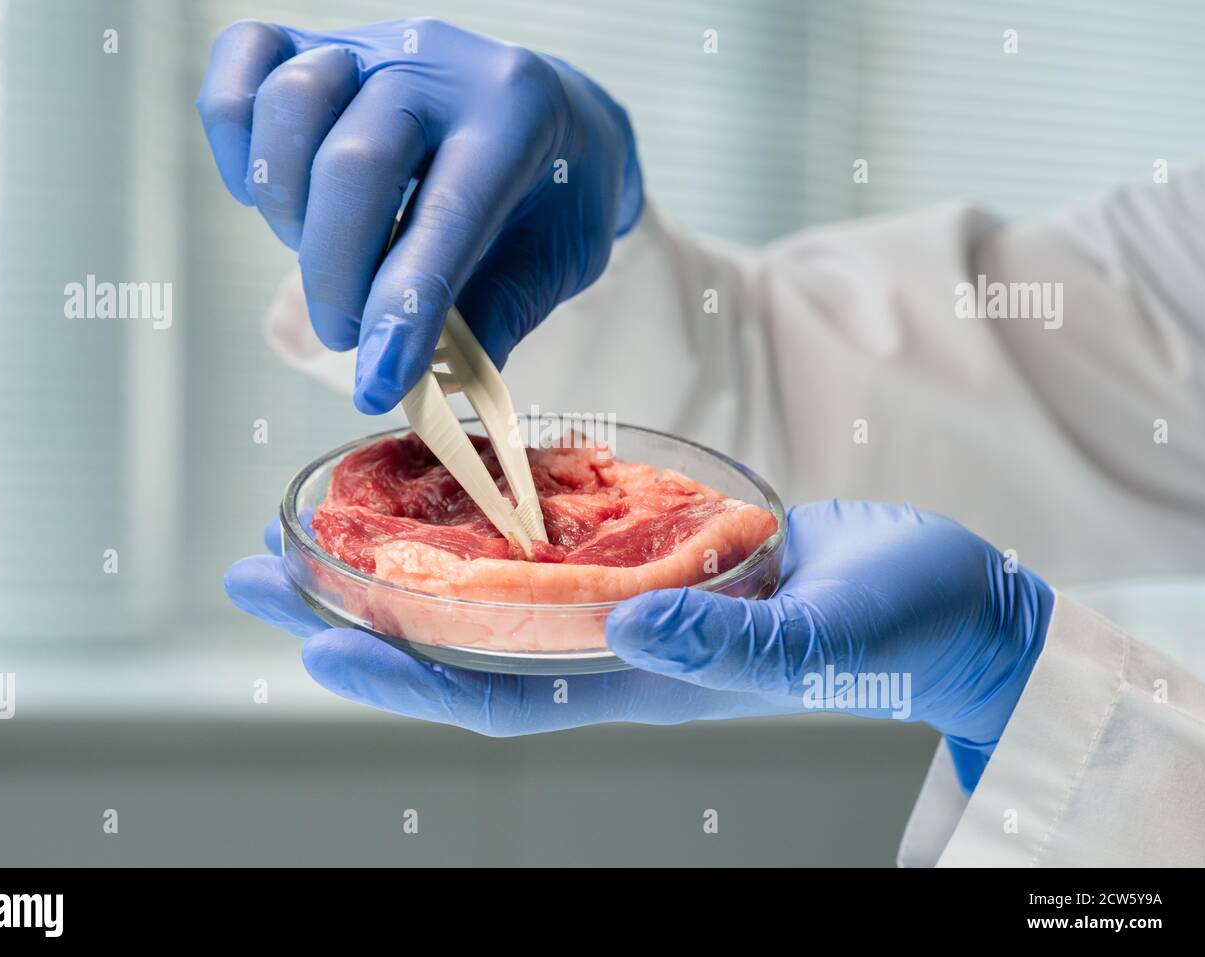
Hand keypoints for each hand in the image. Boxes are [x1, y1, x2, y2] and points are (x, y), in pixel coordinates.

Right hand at [196, 17, 642, 412]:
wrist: (555, 113)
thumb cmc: (554, 193)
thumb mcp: (558, 260)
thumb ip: (500, 313)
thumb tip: (429, 383)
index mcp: (517, 113)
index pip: (449, 214)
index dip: (404, 308)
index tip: (379, 382)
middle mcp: (439, 63)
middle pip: (355, 161)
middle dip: (339, 276)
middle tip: (349, 335)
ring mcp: (371, 42)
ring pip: (291, 106)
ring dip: (291, 210)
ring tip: (328, 255)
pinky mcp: (314, 40)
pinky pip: (244, 64)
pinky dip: (239, 140)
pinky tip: (278, 196)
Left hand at [225, 501, 1052, 788]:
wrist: (946, 595)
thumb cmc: (899, 625)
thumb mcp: (822, 633)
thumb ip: (729, 637)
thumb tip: (629, 627)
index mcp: (646, 680)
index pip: (497, 695)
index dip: (404, 680)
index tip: (312, 647)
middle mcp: (618, 644)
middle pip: (464, 640)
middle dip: (358, 612)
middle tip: (258, 571)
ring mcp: (633, 597)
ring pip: (496, 586)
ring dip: (407, 556)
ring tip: (324, 516)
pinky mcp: (658, 550)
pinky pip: (556, 535)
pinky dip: (495, 512)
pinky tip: (450, 479)